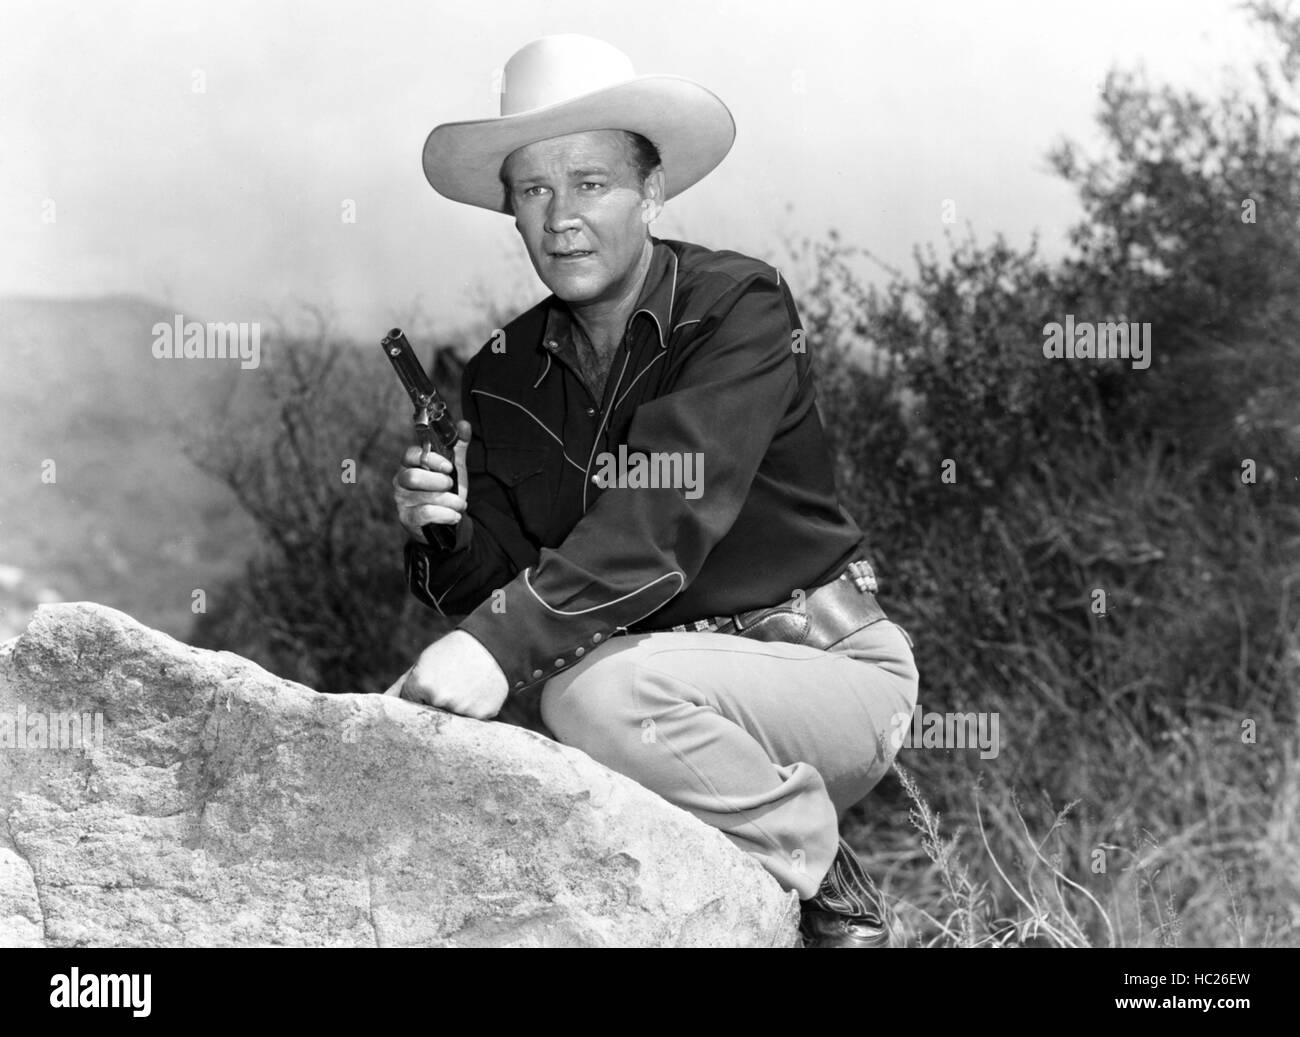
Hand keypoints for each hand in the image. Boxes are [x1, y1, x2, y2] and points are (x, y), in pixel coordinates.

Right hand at [392, 419, 471, 542]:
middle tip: (451, 485)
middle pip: (412, 477)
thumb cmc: (447, 490)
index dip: (431, 459)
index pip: (410, 455)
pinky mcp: (408, 519)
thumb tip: (464, 424)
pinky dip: (445, 514)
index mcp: (410, 465)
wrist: (449, 520)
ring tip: (460, 504)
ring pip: (422, 497)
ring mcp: (402, 501)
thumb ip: (458, 445)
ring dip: (449, 500)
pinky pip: (425, 514)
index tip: (449, 467)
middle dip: (437, 481)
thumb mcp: (455, 466)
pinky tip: (455, 516)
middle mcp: (401, 482)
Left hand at [394, 630, 508, 719]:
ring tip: (465, 690)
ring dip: (455, 713)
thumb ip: (402, 689)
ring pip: (451, 724)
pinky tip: (477, 694)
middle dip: (435, 710)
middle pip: (429, 719)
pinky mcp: (483, 714)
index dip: (421, 701)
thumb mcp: (423, 665)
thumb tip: (381, 705)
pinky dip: (473, 713)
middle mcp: (440, 699)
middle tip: (450, 690)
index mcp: (422, 684)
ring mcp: (463, 709)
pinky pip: (472, 724)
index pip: (410, 710)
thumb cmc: (452, 654)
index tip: (431, 692)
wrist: (490, 644)